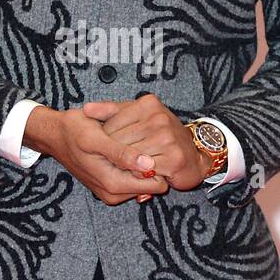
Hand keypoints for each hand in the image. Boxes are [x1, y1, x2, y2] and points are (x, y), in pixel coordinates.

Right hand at [21, 104, 171, 204]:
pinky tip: (126, 147)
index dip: (161, 165)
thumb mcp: (95, 138)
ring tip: (133, 141)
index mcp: (112, 184)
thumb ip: (121, 154)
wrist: (54, 135)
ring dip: (143, 162)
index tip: (156, 144)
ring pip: (145, 180)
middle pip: (152, 183)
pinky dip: (134, 163)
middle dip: (152, 163)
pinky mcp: (112, 185)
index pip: (156, 183)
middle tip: (145, 139)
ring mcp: (113, 191)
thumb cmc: (73, 131)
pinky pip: (134, 178)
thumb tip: (148, 165)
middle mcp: (114, 193)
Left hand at [81, 94, 211, 201]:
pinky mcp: (174, 158)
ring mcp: (167, 138)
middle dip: (112, 155)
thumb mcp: (136, 116)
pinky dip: (137, 176)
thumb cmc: (161, 135)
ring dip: (123, 167)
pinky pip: (143, 171)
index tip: (104, 149)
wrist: (193, 156)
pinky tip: (137, 175)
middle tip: (109, 163)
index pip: (112, 124)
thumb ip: (111, 110)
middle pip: (118, 142)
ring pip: (129, 158)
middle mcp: (159, 118)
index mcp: (148, 104)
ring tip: (122, 170)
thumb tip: (86, 109)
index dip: (105, 140)